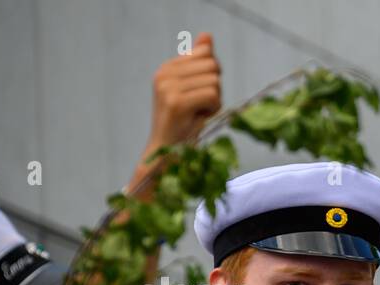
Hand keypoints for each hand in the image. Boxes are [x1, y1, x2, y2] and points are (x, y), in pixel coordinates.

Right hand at [143, 32, 221, 157]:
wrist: (168, 153)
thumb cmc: (185, 123)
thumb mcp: (193, 89)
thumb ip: (200, 63)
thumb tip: (207, 36)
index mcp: (168, 68)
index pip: (206, 54)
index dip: (213, 77)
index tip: (199, 94)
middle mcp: (164, 73)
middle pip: (213, 66)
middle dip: (215, 89)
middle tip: (200, 107)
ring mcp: (168, 87)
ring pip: (214, 82)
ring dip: (215, 101)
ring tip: (198, 113)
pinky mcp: (176, 102)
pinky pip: (212, 95)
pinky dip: (213, 110)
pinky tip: (199, 119)